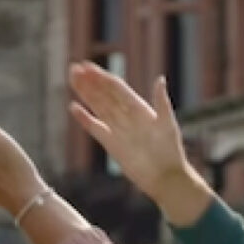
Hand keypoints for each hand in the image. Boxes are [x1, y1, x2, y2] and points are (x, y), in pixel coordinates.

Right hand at [68, 63, 209, 223]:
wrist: (165, 178)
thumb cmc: (171, 151)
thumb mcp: (167, 124)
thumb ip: (161, 102)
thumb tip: (160, 79)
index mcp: (139, 108)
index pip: (117, 89)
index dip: (102, 77)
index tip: (88, 66)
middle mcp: (126, 116)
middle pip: (104, 95)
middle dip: (90, 82)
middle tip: (74, 68)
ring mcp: (117, 129)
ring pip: (98, 107)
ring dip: (85, 94)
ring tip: (72, 80)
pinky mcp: (111, 144)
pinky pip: (95, 128)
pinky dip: (84, 118)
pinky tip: (74, 107)